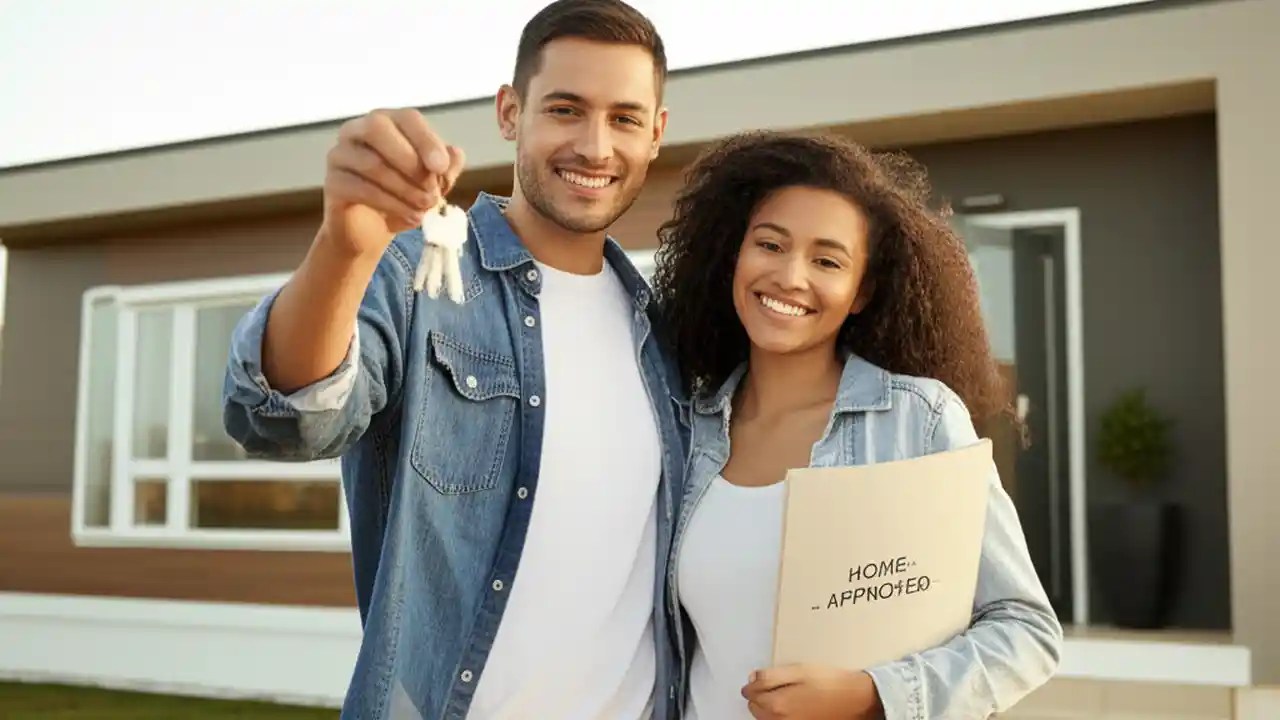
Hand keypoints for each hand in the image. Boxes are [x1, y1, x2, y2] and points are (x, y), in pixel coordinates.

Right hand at [321, 108, 466, 254]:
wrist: (371, 230)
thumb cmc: (403, 196)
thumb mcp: (433, 182)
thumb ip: (446, 166)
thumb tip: (454, 154)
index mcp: (387, 121)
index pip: (407, 118)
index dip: (426, 140)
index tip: (441, 167)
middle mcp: (358, 130)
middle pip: (379, 129)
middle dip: (410, 161)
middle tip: (432, 191)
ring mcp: (340, 154)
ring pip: (372, 163)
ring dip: (405, 189)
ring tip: (425, 208)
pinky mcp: (332, 182)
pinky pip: (360, 188)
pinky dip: (391, 204)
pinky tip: (410, 217)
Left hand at [741, 664, 883, 719]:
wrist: (853, 699)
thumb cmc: (828, 682)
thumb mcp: (798, 670)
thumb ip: (770, 675)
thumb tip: (752, 678)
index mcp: (777, 704)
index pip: (750, 693)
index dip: (753, 683)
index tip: (758, 678)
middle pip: (755, 708)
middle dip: (758, 695)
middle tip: (771, 684)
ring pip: (765, 718)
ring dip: (766, 707)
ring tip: (782, 694)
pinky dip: (777, 715)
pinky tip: (789, 706)